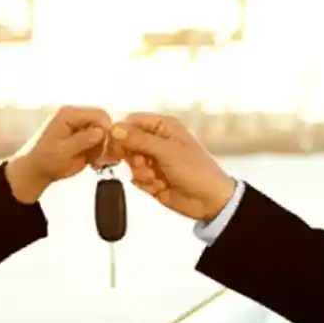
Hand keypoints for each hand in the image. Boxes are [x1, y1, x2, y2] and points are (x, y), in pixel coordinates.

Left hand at [5, 105, 116, 203]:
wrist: (38, 170)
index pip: (98, 114)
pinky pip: (102, 143)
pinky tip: (93, 163)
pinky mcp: (86, 139)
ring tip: (95, 161)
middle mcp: (78, 117)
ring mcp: (83, 128)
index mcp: (69, 114)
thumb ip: (82, 140)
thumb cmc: (45, 159)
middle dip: (107, 140)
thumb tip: (101, 131)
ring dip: (104, 148)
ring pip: (106, 134)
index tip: (107, 147)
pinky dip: (101, 153)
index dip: (107, 129)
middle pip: (104, 122)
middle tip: (102, 157)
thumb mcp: (63, 151)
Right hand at [110, 112, 235, 220]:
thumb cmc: (195, 170)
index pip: (131, 121)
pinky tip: (159, 186)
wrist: (209, 201)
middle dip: (131, 156)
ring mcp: (154, 160)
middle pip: (127, 142)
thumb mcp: (166, 151)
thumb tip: (113, 128)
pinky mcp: (152, 178)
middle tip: (141, 164)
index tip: (115, 144)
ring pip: (130, 162)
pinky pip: (136, 178)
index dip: (121, 132)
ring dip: (139, 172)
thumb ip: (139, 139)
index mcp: (163, 126)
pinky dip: (144, 183)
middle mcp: (157, 140)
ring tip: (154, 177)